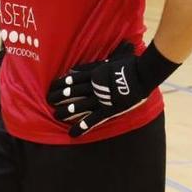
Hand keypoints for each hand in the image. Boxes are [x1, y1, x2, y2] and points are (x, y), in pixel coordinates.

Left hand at [47, 42, 178, 137]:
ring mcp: (101, 98)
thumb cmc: (130, 64)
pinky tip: (72, 133)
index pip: (73, 79)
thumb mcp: (110, 59)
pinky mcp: (109, 109)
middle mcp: (94, 86)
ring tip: (55, 115)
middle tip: (48, 100)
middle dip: (58, 96)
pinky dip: (82, 126)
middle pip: (71, 92)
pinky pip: (93, 119)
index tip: (51, 86)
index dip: (61, 83)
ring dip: (66, 111)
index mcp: (94, 74)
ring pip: (78, 105)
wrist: (143, 73)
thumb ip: (94, 64)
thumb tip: (75, 68)